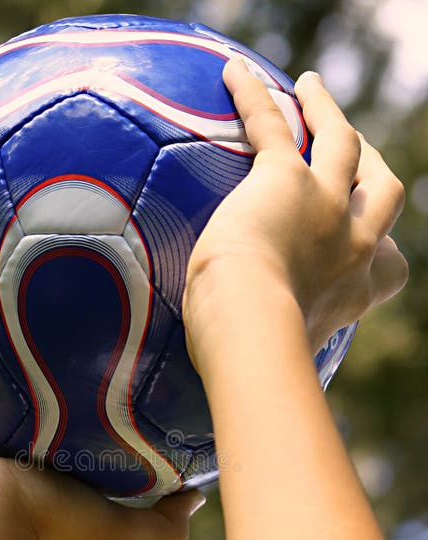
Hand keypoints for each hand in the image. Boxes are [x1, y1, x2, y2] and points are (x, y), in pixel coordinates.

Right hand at [0, 335, 202, 539]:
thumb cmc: (51, 527)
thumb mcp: (126, 531)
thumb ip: (167, 522)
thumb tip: (198, 493)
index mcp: (46, 462)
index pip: (64, 418)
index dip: (80, 389)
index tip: (101, 347)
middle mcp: (2, 447)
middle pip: (14, 395)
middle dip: (24, 360)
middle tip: (42, 310)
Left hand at [184, 58, 408, 359]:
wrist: (250, 333)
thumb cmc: (254, 359)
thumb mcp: (286, 355)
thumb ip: (283, 349)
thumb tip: (245, 380)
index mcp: (358, 291)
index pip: (390, 266)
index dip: (384, 251)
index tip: (369, 250)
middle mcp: (355, 244)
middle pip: (381, 189)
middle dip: (370, 167)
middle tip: (351, 151)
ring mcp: (326, 206)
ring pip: (342, 142)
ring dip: (328, 111)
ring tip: (309, 89)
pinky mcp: (284, 181)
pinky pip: (272, 124)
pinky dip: (254, 97)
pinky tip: (234, 74)